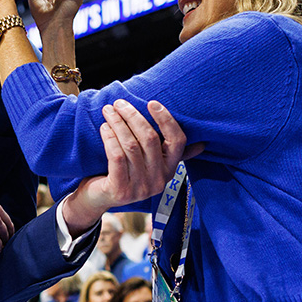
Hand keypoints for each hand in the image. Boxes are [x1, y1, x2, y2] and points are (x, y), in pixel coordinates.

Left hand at [62, 99, 204, 232]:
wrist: (99, 199)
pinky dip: (110, 138)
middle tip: (119, 103)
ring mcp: (140, 187)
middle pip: (150, 139)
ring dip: (118, 123)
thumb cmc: (125, 173)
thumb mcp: (149, 165)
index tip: (152, 103)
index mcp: (170, 169)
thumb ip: (168, 153)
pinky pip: (117, 156)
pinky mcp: (121, 190)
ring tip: (109, 111)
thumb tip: (202, 144)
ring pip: (131, 146)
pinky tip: (104, 127)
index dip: (166, 120)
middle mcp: (158, 180)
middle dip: (133, 116)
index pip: (177, 141)